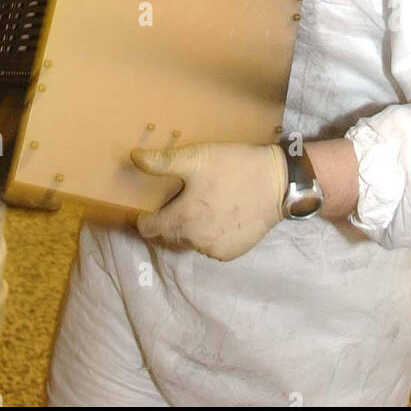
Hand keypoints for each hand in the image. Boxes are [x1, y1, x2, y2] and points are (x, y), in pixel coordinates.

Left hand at [131, 142, 287, 261]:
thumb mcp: (196, 158)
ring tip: (199, 206)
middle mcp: (196, 241)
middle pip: (169, 236)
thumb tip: (133, 158)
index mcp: (183, 220)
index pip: (149, 229)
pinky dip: (208, 235)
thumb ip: (162, 162)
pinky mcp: (231, 253)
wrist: (277, 183)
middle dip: (168, 221)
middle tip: (177, 200)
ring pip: (190, 242)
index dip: (144, 218)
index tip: (147, 206)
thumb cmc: (234, 167)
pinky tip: (217, 216)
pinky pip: (209, 247)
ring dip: (189, 229)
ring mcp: (215, 250)